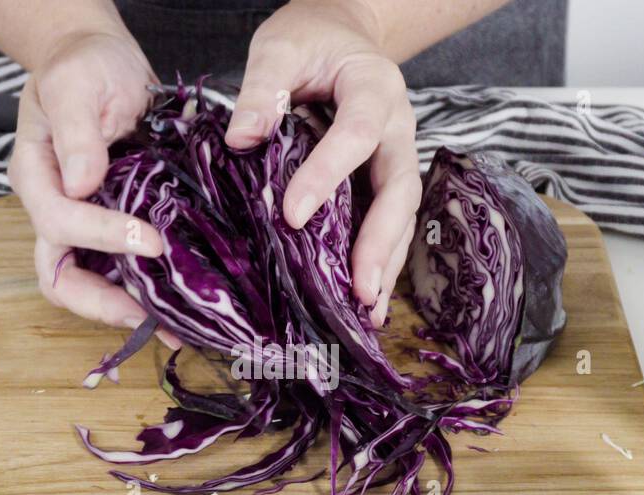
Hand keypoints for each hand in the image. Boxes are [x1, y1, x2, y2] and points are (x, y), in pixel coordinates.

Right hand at [9, 28, 178, 345]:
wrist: (101, 61)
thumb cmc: (84, 66)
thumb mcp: (77, 84)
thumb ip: (77, 131)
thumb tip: (82, 182)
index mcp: (37, 176)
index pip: (58, 222)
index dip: (102, 235)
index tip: (150, 239)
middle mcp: (53, 208)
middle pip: (60, 276)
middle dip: (103, 304)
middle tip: (153, 319)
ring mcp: (82, 222)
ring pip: (89, 283)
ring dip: (127, 308)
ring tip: (176, 326)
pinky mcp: (113, 224)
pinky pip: (122, 268)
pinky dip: (146, 288)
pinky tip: (184, 299)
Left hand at [227, 0, 420, 325]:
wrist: (343, 33)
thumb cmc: (310, 39)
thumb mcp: (281, 46)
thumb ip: (264, 87)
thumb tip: (241, 138)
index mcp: (374, 88)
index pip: (356, 135)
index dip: (327, 175)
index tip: (290, 214)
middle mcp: (398, 127)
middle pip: (399, 189)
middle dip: (380, 242)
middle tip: (359, 288)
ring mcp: (397, 157)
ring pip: (402, 216)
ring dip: (387, 265)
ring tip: (367, 312)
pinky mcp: (385, 180)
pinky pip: (389, 224)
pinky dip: (380, 262)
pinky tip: (365, 301)